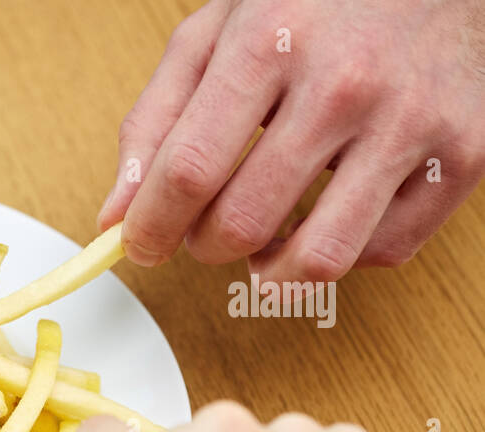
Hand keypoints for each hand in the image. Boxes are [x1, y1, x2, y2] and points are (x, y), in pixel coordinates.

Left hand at [99, 0, 484, 281]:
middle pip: (243, 222)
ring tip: (261, 242)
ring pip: (317, 257)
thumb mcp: (217, 34)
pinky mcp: (464, 155)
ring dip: (270, 269)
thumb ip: (156, 122)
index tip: (140, 245)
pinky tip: (324, 218)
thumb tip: (117, 216)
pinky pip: (382, 252)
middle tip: (207, 228)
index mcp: (272, 43)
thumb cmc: (317, 4)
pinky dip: (339, 254)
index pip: (189, 172)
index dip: (151, 227)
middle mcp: (345, 84)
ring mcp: (411, 122)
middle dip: (205, 245)